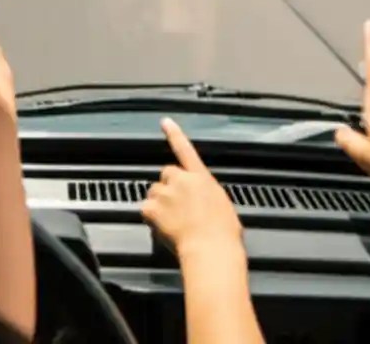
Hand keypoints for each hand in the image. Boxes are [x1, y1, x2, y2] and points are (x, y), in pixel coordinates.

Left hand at [142, 118, 242, 258]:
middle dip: (168, 187)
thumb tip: (200, 200)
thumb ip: (206, 194)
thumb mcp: (222, 204)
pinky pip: (146, 210)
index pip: (185, 150)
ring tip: (173, 221)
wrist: (211, 248)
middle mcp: (181, 180)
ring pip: (154, 192)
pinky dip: (151, 218)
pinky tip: (165, 228)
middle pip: (166, 175)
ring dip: (159, 203)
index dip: (174, 134)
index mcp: (201, 178)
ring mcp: (165, 193)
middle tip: (177, 207)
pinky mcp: (152, 208)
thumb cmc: (223, 233)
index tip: (165, 122)